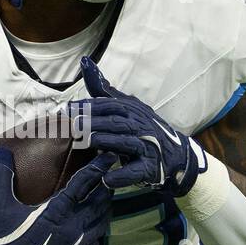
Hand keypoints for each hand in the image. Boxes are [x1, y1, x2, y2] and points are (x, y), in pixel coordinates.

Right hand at [0, 146, 115, 244]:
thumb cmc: (3, 242)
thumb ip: (1, 176)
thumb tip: (1, 151)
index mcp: (58, 211)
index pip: (84, 184)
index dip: (98, 168)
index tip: (110, 156)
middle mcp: (73, 227)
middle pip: (100, 203)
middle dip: (106, 187)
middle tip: (110, 174)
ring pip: (101, 223)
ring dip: (104, 208)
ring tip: (106, 198)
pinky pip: (95, 243)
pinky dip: (98, 231)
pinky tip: (95, 228)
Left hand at [77, 56, 207, 194]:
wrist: (176, 156)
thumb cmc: (144, 130)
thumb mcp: (127, 107)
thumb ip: (105, 91)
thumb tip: (87, 65)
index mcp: (132, 111)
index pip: (109, 105)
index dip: (89, 106)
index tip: (69, 109)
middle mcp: (140, 126)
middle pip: (116, 122)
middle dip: (94, 122)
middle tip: (73, 125)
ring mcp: (146, 147)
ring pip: (125, 143)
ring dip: (106, 142)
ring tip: (86, 142)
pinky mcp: (150, 168)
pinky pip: (135, 172)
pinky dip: (122, 176)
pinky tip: (107, 179)